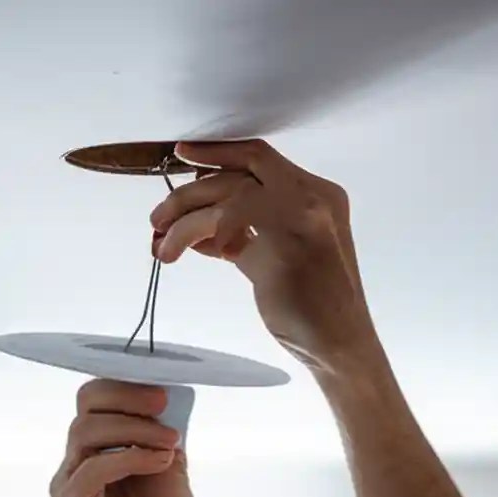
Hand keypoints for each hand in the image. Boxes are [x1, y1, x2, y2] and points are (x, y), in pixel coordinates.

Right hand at [50, 380, 193, 496]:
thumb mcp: (169, 463)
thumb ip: (160, 430)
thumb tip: (163, 394)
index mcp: (95, 446)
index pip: (94, 398)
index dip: (126, 387)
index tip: (163, 393)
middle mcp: (75, 460)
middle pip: (86, 406)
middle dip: (127, 399)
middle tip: (163, 406)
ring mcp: (68, 484)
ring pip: (86, 432)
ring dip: (135, 430)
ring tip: (169, 443)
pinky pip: (90, 470)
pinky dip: (129, 458)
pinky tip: (159, 462)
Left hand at [149, 139, 375, 372]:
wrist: (338, 343)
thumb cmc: (310, 305)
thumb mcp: (274, 256)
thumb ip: (243, 234)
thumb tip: (197, 225)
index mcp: (318, 193)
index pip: (260, 157)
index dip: (217, 152)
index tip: (182, 154)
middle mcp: (313, 196)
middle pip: (237, 172)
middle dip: (189, 190)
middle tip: (159, 216)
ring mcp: (301, 217)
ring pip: (226, 197)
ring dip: (183, 219)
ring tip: (162, 244)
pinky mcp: (283, 244)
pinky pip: (223, 226)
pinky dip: (192, 235)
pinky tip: (178, 252)